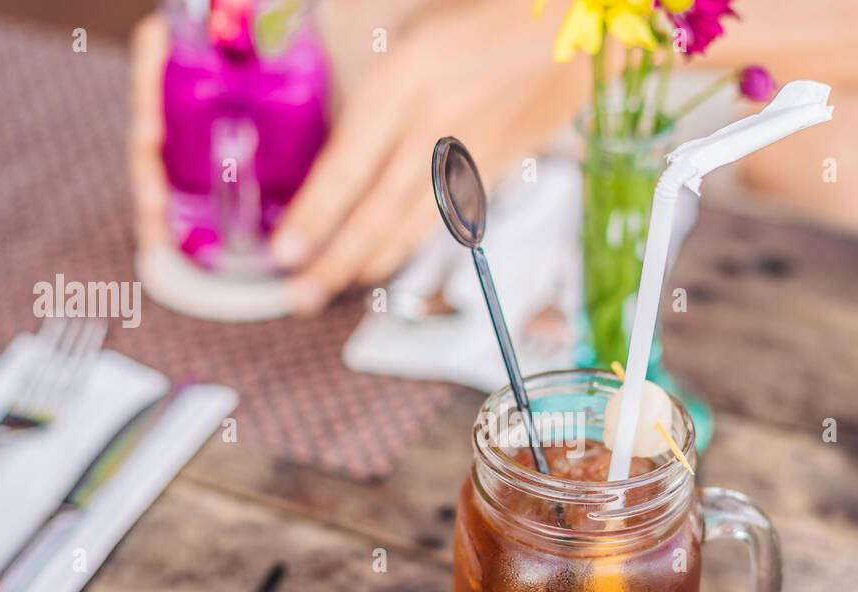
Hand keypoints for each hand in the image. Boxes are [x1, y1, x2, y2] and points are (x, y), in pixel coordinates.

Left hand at [128, 1, 586, 317]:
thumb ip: (379, 91)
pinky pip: (445, 216)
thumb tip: (341, 148)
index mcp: (406, 81)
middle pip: (378, 210)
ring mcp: (470, 152)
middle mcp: (437, 126)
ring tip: (329, 289)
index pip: (348, 166)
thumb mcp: (417, 33)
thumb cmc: (487, 12)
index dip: (316, 216)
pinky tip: (383, 260)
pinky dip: (410, 243)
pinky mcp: (497, 166)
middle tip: (298, 296)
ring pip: (413, 223)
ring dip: (368, 261)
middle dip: (334, 260)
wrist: (573, 23)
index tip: (284, 253)